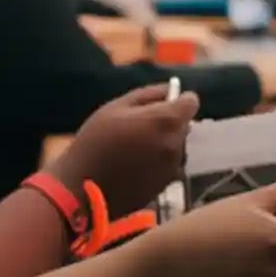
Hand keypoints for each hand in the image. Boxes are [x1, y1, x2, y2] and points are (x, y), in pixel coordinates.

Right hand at [47, 84, 199, 217]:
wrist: (84, 187)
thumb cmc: (96, 141)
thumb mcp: (115, 107)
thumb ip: (148, 95)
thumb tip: (171, 89)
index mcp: (166, 120)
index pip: (191, 102)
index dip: (178, 99)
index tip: (162, 103)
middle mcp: (176, 144)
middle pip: (183, 125)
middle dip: (168, 122)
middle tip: (139, 127)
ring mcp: (173, 167)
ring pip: (176, 146)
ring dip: (164, 143)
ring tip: (134, 148)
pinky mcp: (167, 184)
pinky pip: (169, 165)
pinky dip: (159, 161)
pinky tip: (135, 165)